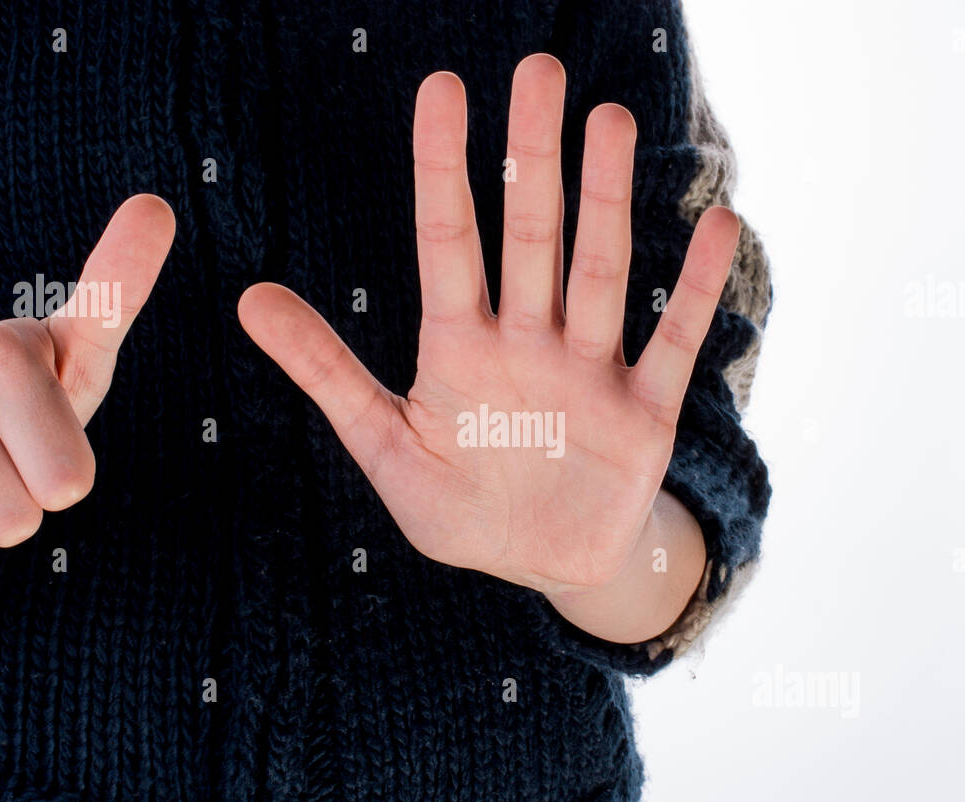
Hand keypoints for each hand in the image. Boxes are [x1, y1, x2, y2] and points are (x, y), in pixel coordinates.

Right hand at [0, 194, 174, 584]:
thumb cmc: (15, 397)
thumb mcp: (75, 350)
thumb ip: (116, 291)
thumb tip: (156, 204)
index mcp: (1, 350)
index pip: (68, 482)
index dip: (66, 482)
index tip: (42, 441)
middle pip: (17, 522)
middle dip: (20, 513)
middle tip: (0, 469)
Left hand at [239, 55, 737, 609]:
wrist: (541, 566)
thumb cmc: (460, 506)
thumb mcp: (384, 444)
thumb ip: (326, 372)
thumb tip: (247, 298)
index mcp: (458, 349)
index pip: (448, 244)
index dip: (443, 170)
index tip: (443, 89)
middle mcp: (527, 344)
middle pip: (530, 238)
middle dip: (532, 158)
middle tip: (539, 70)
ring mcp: (589, 374)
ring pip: (598, 273)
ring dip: (606, 201)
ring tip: (610, 121)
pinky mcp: (645, 415)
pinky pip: (672, 344)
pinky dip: (694, 291)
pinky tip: (717, 224)